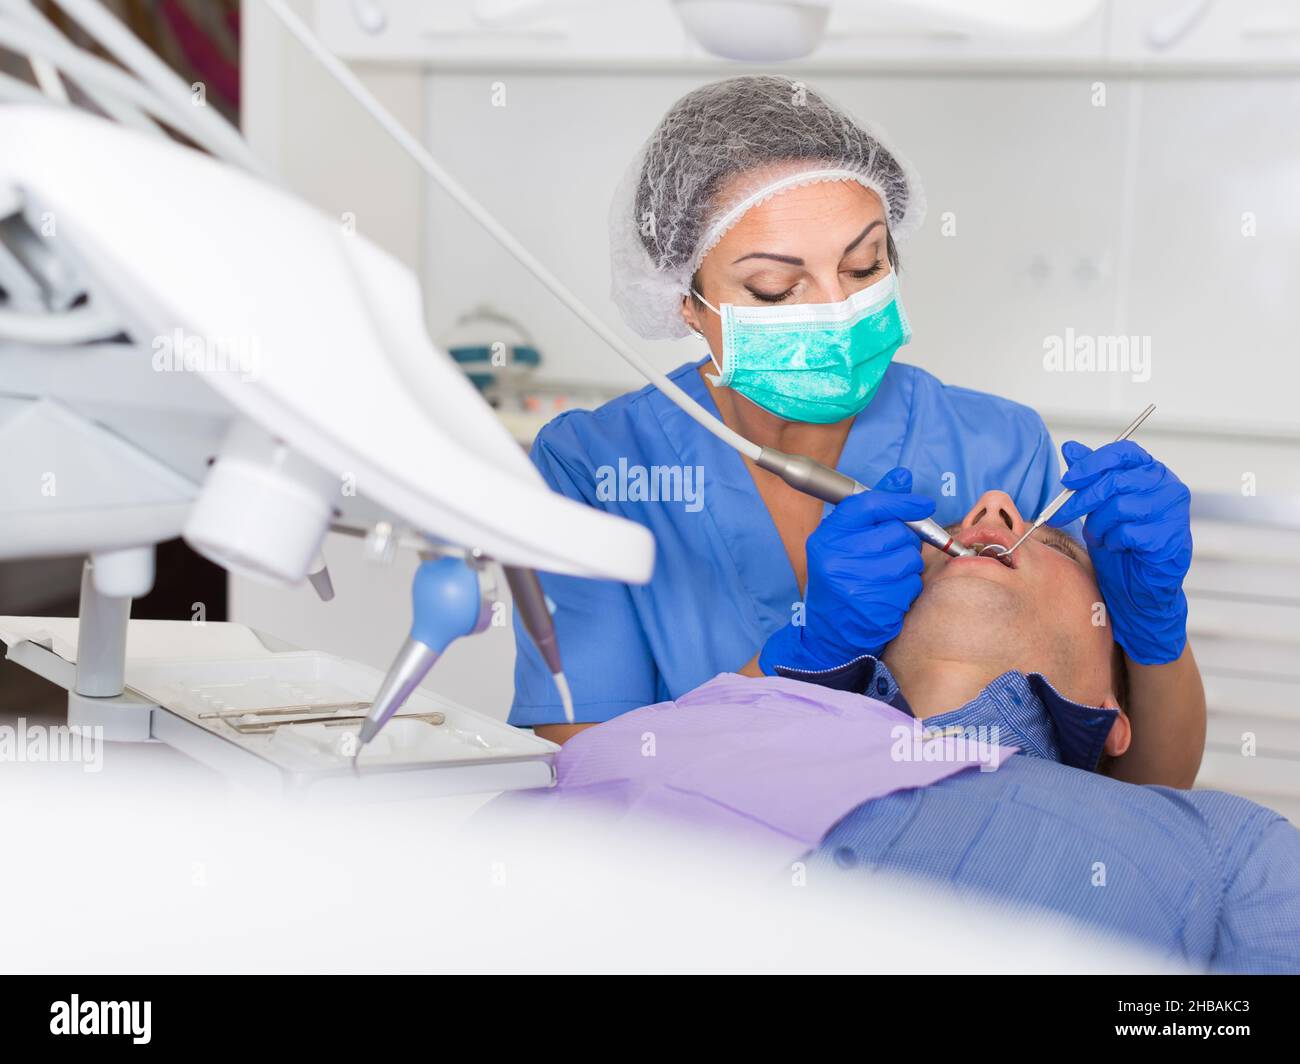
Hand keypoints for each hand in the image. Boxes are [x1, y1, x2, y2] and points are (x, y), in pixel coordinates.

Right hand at [760, 467, 933, 673]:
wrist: (829, 634)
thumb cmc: (839, 580)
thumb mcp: (845, 541)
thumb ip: (873, 509)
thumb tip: (902, 476)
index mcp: (827, 537)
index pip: (869, 504)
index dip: (901, 501)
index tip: (924, 503)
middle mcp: (837, 558)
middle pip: (896, 532)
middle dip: (904, 541)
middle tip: (889, 553)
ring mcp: (856, 584)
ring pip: (909, 558)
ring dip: (907, 566)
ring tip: (887, 576)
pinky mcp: (876, 607)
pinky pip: (911, 585)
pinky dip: (907, 588)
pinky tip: (889, 594)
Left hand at [1048, 440, 1191, 664]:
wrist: (1138, 586)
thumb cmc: (1121, 543)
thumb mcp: (1099, 504)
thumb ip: (1090, 475)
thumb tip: (1071, 447)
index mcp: (1152, 472)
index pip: (1123, 451)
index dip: (1092, 462)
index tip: (1068, 479)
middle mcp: (1168, 486)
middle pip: (1115, 480)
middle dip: (1082, 499)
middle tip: (1061, 513)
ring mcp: (1173, 512)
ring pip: (1119, 507)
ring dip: (1099, 525)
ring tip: (1101, 536)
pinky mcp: (1170, 537)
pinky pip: (1128, 532)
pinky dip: (1114, 542)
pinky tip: (1119, 547)